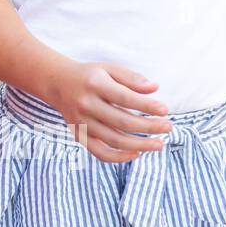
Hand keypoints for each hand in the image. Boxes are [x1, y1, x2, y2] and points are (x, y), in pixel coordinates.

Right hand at [50, 62, 172, 162]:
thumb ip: (131, 78)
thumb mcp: (109, 69)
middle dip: (149, 127)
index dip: (147, 106)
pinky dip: (119, 157)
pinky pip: (99, 152)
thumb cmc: (90, 76)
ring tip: (159, 144)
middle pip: (122, 122)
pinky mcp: (79, 135)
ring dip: (140, 145)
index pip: (125, 98)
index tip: (165, 110)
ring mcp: (81, 122)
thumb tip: (155, 88)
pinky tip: (136, 153)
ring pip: (114, 140)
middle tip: (168, 127)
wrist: (57, 83)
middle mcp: (86, 104)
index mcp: (95, 84)